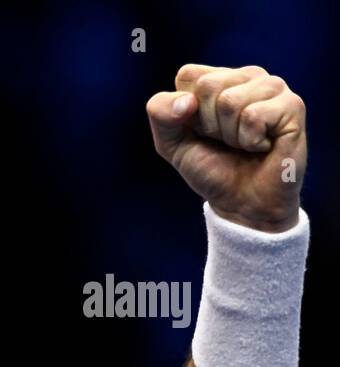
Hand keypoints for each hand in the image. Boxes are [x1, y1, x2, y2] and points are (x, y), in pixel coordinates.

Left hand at [146, 64, 305, 231]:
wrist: (242, 204)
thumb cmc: (211, 168)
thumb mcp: (171, 142)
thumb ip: (160, 113)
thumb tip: (187, 101)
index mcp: (219, 77)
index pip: (188, 75)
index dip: (184, 112)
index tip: (201, 131)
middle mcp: (248, 76)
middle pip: (208, 86)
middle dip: (208, 125)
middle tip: (225, 141)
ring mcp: (273, 87)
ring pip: (230, 101)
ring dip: (230, 135)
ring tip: (245, 144)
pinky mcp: (292, 105)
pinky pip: (253, 115)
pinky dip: (250, 140)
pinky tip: (262, 146)